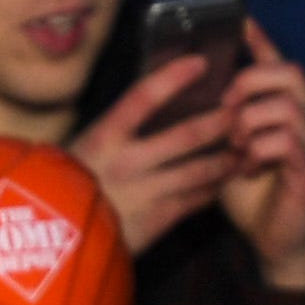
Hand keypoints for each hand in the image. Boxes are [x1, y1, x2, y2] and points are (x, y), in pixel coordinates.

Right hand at [72, 56, 237, 253]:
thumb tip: (158, 93)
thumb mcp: (87, 148)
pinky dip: (215, 186)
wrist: (58, 242)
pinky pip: (196, 199)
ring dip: (228, 156)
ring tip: (246, 143)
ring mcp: (144, 194)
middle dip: (221, 120)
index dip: (174, 77)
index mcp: (104, 138)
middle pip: (187, 136)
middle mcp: (126, 163)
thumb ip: (119, 126)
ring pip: (200, 169)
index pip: (143, 98)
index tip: (201, 62)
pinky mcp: (155, 221)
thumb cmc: (72, 184)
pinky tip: (227, 177)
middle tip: (242, 107)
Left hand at [211, 20, 304, 293]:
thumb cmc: (250, 192)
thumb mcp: (228, 148)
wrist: (274, 239)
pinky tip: (245, 168)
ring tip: (234, 144)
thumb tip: (191, 95)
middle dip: (250, 83)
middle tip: (227, 109)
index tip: (241, 18)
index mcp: (283, 107)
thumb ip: (221, 121)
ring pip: (284, 105)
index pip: (276, 61)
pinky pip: (285, 142)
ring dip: (250, 122)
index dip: (261, 38)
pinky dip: (258, 151)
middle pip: (289, 72)